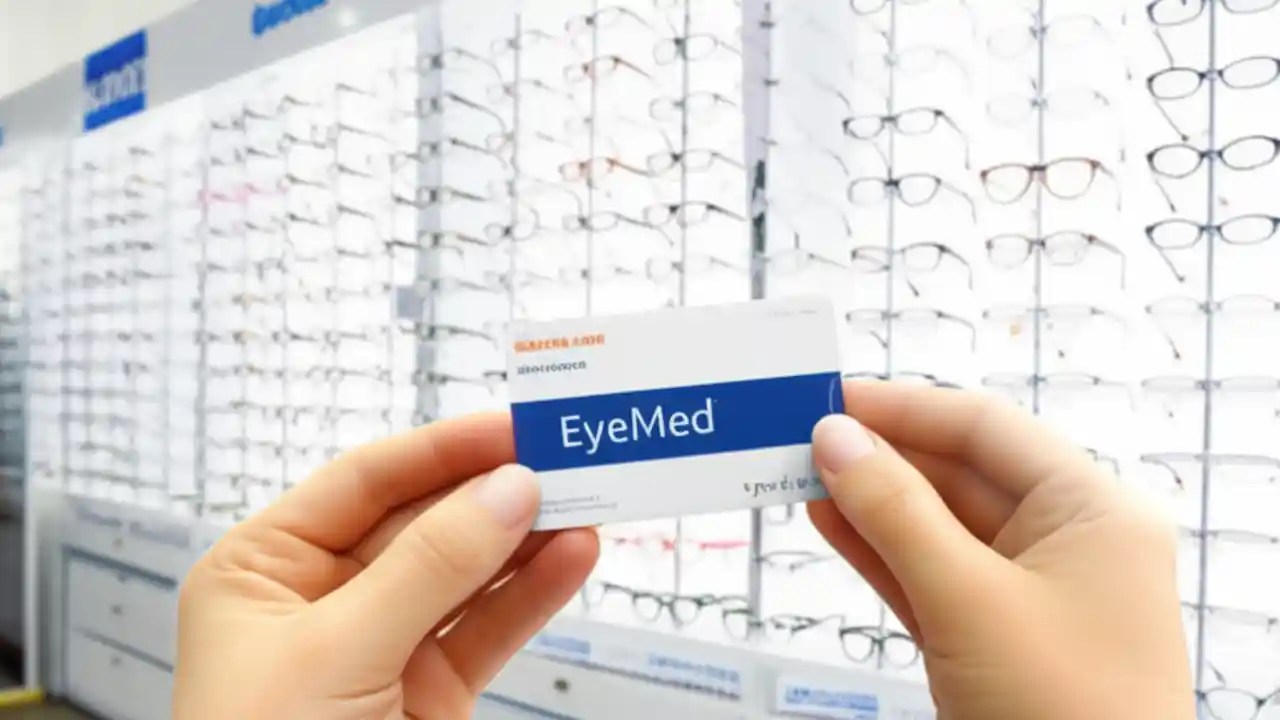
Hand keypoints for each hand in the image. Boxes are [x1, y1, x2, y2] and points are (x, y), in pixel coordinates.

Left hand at [174, 413, 598, 719]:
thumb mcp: (337, 651)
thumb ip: (429, 567)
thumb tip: (505, 491)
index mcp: (263, 570)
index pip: (364, 482)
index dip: (441, 449)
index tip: (510, 427)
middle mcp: (321, 599)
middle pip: (423, 522)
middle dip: (493, 493)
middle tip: (563, 459)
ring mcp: (381, 646)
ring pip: (466, 574)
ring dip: (525, 539)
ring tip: (585, 500)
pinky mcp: (430, 693)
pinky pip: (487, 628)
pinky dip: (532, 594)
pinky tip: (572, 558)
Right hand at [808, 382, 1192, 719]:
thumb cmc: (1065, 716)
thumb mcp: (971, 601)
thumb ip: (896, 514)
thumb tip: (836, 440)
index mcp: (1094, 513)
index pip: (987, 430)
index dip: (905, 408)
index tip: (832, 399)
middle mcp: (1068, 544)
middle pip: (958, 476)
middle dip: (879, 457)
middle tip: (800, 437)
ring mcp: (1028, 596)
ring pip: (935, 528)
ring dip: (869, 503)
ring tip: (798, 473)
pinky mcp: (991, 640)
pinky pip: (928, 577)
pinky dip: (878, 552)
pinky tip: (826, 523)